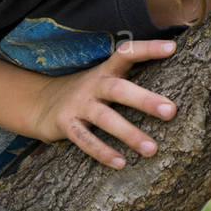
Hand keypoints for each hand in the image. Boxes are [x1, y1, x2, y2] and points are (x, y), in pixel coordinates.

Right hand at [29, 38, 177, 168]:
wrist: (38, 103)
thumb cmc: (87, 92)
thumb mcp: (104, 79)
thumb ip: (130, 78)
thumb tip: (171, 85)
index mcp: (105, 71)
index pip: (126, 53)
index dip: (148, 48)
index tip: (172, 47)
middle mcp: (93, 85)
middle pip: (119, 89)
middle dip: (145, 100)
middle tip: (172, 111)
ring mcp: (78, 105)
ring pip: (105, 118)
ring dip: (129, 134)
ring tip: (152, 149)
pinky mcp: (65, 125)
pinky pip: (85, 140)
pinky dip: (103, 152)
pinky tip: (121, 163)